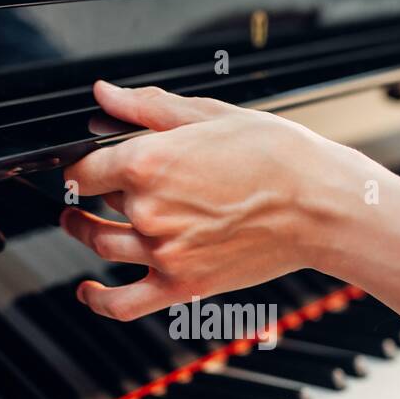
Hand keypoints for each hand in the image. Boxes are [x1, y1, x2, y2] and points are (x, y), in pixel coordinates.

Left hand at [62, 81, 385, 319]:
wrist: (319, 205)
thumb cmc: (278, 156)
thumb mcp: (209, 115)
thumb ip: (147, 107)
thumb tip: (104, 95)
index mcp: (150, 162)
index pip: (83, 167)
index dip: (80, 163)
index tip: (85, 163)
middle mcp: (149, 210)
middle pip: (97, 202)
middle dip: (100, 191)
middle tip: (104, 185)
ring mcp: (163, 252)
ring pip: (102, 245)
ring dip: (86, 232)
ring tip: (84, 223)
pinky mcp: (182, 285)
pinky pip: (122, 304)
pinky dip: (97, 299)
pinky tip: (88, 290)